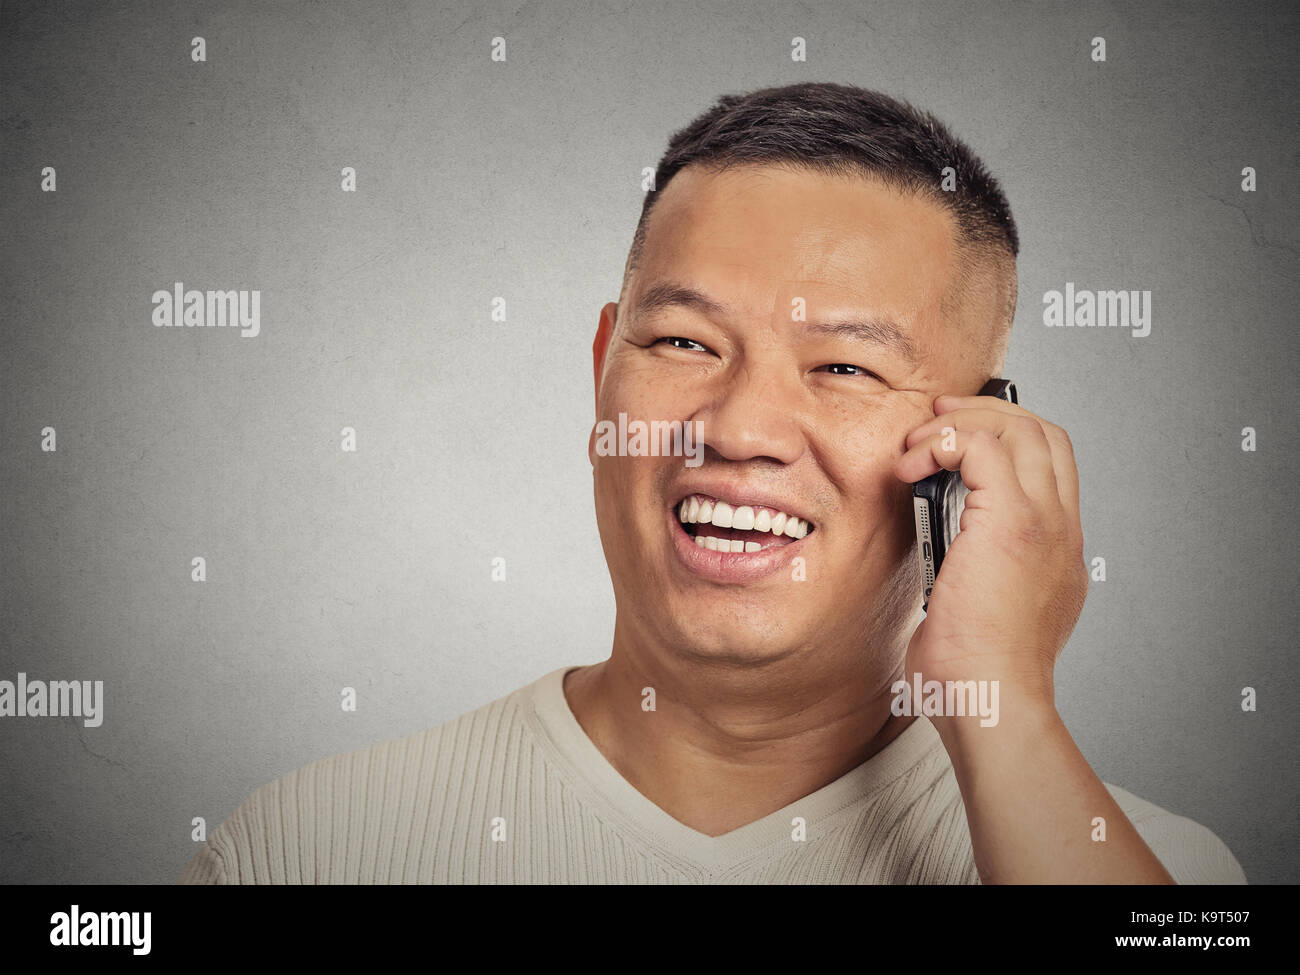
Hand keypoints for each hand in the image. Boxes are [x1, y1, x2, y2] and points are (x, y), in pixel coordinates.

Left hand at [893, 392, 1088, 713]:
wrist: (989, 701)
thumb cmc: (975, 676)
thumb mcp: (981, 612)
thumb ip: (976, 576)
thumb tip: (946, 565)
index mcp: (1058, 552)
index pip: (1051, 465)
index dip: (1006, 436)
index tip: (954, 439)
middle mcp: (1061, 531)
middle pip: (1044, 433)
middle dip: (986, 413)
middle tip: (936, 419)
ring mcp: (1043, 523)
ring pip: (1021, 428)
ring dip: (960, 423)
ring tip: (917, 444)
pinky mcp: (1012, 522)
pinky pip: (981, 446)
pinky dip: (941, 442)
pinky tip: (911, 466)